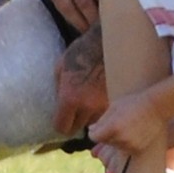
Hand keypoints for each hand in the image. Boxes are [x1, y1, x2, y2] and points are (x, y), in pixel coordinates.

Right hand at [39, 0, 116, 31]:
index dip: (109, 5)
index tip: (120, 16)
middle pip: (85, 2)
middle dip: (97, 19)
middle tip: (109, 30)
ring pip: (70, 7)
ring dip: (83, 23)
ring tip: (94, 32)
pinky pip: (59, 4)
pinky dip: (70, 17)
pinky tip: (80, 23)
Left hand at [52, 22, 107, 136]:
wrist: (106, 44)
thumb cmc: (80, 52)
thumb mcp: (60, 67)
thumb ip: (58, 89)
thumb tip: (58, 105)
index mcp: (70, 98)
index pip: (62, 126)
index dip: (59, 124)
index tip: (60, 119)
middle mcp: (87, 106)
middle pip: (77, 128)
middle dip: (73, 122)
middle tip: (72, 112)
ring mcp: (103, 106)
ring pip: (92, 123)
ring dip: (87, 117)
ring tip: (86, 103)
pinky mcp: (115, 103)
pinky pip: (103, 115)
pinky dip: (99, 111)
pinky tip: (97, 99)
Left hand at [88, 91, 166, 157]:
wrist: (155, 107)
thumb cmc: (132, 103)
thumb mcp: (113, 107)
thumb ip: (101, 120)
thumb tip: (91, 130)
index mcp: (112, 126)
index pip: (94, 137)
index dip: (94, 131)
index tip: (97, 127)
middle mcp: (121, 138)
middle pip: (105, 141)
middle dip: (106, 134)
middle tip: (115, 123)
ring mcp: (130, 145)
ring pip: (115, 146)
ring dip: (116, 139)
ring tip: (125, 126)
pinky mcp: (138, 149)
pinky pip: (125, 149)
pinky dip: (126, 143)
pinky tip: (132, 132)